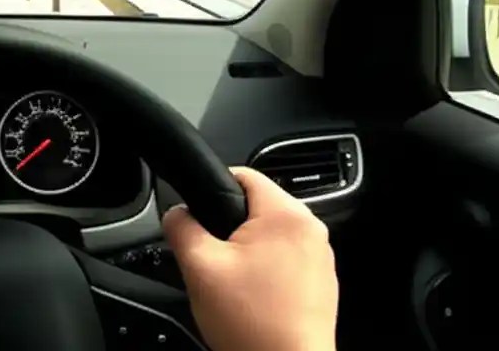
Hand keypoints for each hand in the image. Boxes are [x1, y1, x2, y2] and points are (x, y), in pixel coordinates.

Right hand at [163, 167, 337, 350]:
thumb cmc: (252, 324)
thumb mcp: (199, 268)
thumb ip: (181, 227)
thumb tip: (176, 213)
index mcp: (287, 215)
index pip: (243, 175)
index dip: (213, 190)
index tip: (199, 219)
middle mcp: (312, 231)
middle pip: (257, 208)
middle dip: (229, 229)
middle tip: (213, 262)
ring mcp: (321, 259)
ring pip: (270, 238)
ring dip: (248, 254)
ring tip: (233, 287)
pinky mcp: (322, 285)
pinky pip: (286, 262)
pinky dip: (266, 274)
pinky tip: (253, 301)